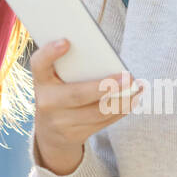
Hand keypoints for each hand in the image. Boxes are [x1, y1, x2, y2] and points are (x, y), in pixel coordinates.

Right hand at [31, 38, 141, 175]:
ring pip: (96, 112)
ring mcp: (59, 122)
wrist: (49, 131)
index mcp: (41, 81)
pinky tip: (132, 101)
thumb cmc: (58, 93)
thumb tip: (105, 58)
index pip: (39, 64)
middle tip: (127, 77)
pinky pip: (102, 123)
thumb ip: (70, 67)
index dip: (50, 53)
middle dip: (105, 87)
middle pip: (77, 95)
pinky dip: (120, 111)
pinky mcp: (75, 135)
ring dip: (121, 101)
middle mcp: (46, 102)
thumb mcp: (54, 80)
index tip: (66, 41)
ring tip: (137, 89)